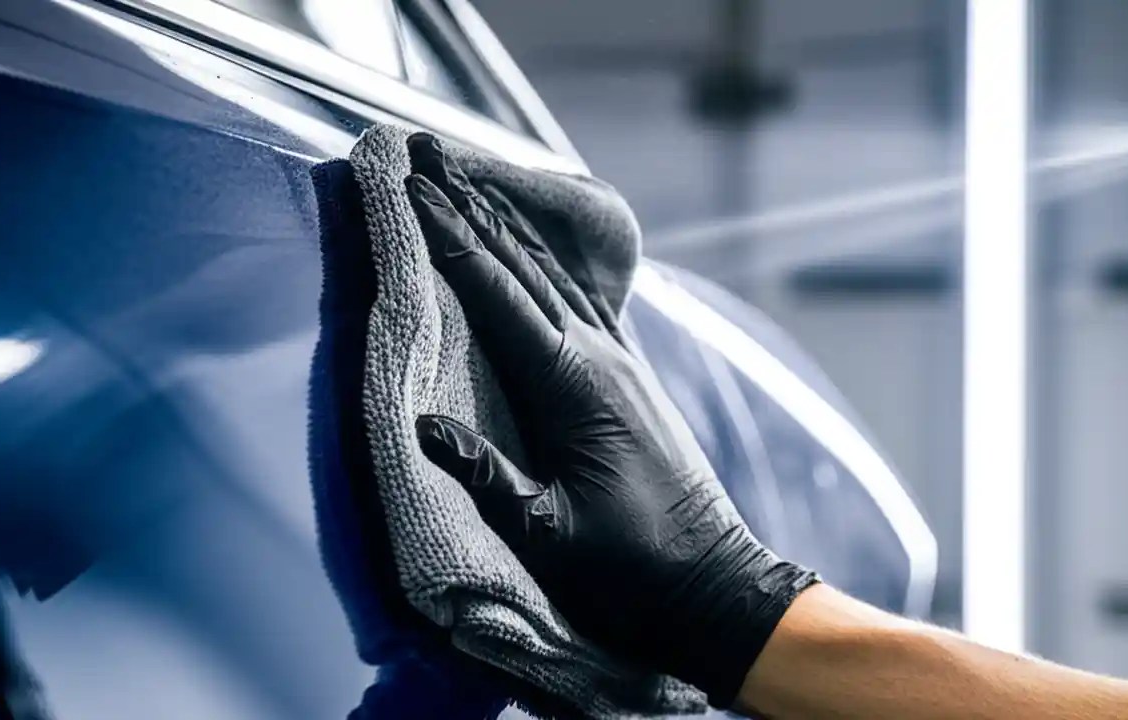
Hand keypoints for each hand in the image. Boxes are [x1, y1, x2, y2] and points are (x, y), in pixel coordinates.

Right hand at [404, 136, 816, 707]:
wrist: (714, 584)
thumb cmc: (630, 572)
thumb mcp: (549, 535)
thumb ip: (488, 477)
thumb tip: (423, 425)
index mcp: (576, 388)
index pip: (500, 297)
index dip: (452, 241)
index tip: (414, 191)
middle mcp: (602, 359)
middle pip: (526, 269)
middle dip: (473, 211)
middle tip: (429, 160)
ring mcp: (622, 363)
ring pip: (555, 277)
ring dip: (508, 228)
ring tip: (467, 185)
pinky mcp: (630, 377)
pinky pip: (579, 301)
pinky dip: (544, 265)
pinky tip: (531, 249)